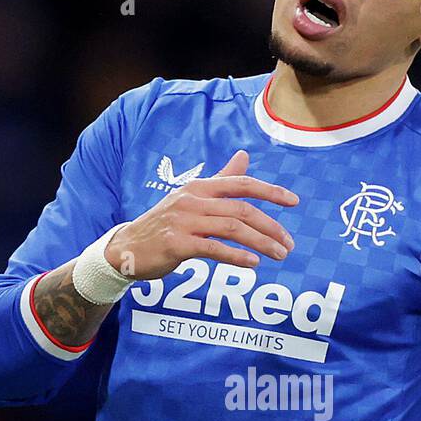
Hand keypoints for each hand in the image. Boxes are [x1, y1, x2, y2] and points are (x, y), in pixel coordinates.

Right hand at [105, 149, 296, 280]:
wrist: (127, 247)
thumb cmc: (164, 223)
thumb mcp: (192, 197)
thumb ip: (220, 179)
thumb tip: (244, 156)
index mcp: (199, 187)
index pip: (241, 184)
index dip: (270, 191)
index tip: (294, 201)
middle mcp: (192, 200)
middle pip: (242, 209)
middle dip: (271, 226)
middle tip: (289, 244)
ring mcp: (184, 221)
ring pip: (232, 228)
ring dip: (260, 243)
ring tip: (279, 255)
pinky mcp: (177, 244)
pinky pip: (213, 249)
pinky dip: (237, 256)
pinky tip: (253, 264)